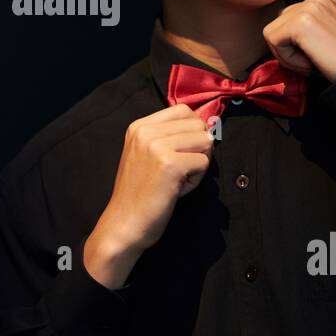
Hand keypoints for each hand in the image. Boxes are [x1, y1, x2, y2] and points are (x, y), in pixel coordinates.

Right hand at [89, 103, 213, 275]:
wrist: (124, 225)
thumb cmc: (141, 194)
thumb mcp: (147, 155)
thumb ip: (172, 137)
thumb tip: (212, 124)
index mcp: (139, 126)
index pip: (183, 110)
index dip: (193, 131)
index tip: (181, 154)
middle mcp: (145, 131)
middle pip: (198, 124)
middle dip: (198, 148)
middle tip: (179, 171)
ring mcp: (157, 146)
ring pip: (205, 142)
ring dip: (198, 164)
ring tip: (176, 180)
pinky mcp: (170, 164)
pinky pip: (204, 163)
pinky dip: (196, 180)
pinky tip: (176, 190)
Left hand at [261, 0, 335, 81]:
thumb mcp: (329, 36)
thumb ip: (309, 30)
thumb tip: (280, 37)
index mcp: (324, 2)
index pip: (289, 19)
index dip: (295, 44)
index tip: (316, 57)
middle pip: (278, 24)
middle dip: (289, 49)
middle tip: (312, 63)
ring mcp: (308, 8)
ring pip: (273, 33)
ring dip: (288, 56)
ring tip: (313, 62)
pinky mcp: (300, 23)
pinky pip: (273, 41)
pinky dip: (288, 59)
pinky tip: (311, 63)